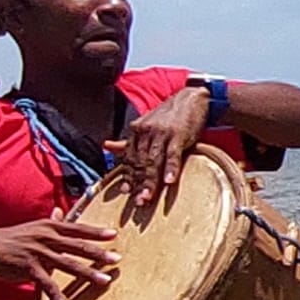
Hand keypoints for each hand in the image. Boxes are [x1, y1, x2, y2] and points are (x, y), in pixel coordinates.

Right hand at [0, 214, 118, 299]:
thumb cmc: (9, 238)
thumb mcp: (32, 228)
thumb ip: (50, 223)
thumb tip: (61, 212)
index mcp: (49, 227)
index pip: (77, 228)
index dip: (96, 231)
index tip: (114, 234)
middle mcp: (46, 237)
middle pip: (78, 246)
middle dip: (99, 253)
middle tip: (118, 259)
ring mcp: (37, 253)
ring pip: (68, 264)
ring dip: (87, 274)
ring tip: (105, 281)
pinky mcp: (27, 268)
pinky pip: (46, 284)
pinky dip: (57, 296)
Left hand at [106, 87, 210, 206]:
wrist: (192, 98)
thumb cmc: (170, 115)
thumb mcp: (147, 124)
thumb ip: (129, 139)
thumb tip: (106, 146)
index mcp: (136, 130)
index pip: (129, 157)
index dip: (127, 175)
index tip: (125, 191)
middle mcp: (146, 131)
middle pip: (140, 162)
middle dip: (137, 183)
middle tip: (137, 201)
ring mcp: (162, 133)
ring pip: (153, 161)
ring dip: (149, 181)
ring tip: (147, 197)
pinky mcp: (178, 135)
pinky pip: (173, 154)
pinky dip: (170, 168)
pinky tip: (168, 181)